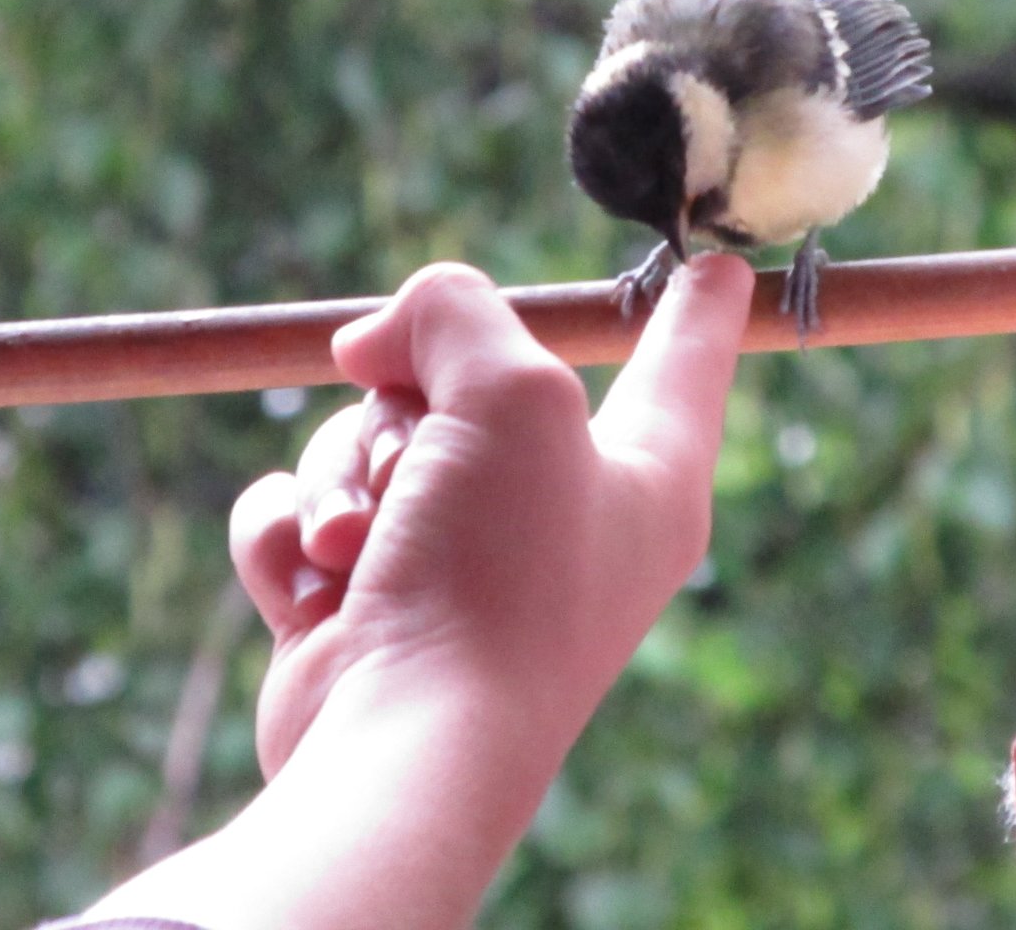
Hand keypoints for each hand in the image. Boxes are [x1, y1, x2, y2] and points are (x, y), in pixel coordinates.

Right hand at [231, 253, 754, 774]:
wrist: (405, 748)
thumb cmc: (496, 575)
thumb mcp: (509, 394)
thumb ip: (455, 314)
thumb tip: (372, 349)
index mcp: (647, 473)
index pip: (683, 358)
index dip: (698, 305)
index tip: (720, 267)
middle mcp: (562, 515)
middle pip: (471, 378)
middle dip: (413, 399)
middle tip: (418, 447)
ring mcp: (460, 562)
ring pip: (369, 438)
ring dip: (345, 476)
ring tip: (364, 547)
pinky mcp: (366, 600)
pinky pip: (305, 509)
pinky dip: (295, 534)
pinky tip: (321, 585)